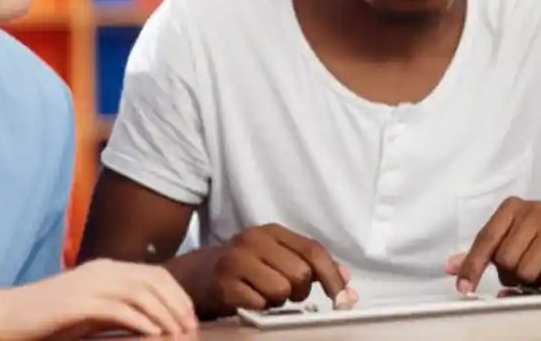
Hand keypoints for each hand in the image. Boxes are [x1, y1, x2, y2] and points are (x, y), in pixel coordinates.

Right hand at [0, 259, 196, 339]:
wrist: (6, 316)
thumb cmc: (48, 318)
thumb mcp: (90, 310)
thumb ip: (118, 309)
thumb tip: (152, 322)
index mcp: (107, 268)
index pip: (156, 273)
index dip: (178, 295)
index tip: (190, 318)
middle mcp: (103, 270)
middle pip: (154, 280)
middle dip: (178, 305)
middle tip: (190, 328)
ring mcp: (90, 284)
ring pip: (142, 293)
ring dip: (165, 314)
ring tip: (177, 334)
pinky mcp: (78, 303)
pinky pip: (119, 309)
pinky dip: (141, 321)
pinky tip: (153, 335)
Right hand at [208, 224, 356, 315]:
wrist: (194, 276)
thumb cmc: (243, 267)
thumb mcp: (276, 256)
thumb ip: (311, 263)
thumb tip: (346, 279)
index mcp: (271, 231)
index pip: (313, 250)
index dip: (332, 277)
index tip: (344, 298)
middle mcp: (254, 240)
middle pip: (300, 273)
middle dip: (299, 291)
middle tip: (284, 292)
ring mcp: (236, 261)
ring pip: (282, 291)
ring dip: (278, 301)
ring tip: (263, 294)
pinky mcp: (224, 285)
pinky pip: (260, 304)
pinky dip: (259, 308)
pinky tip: (248, 300)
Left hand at [446, 198, 540, 293]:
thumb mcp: (510, 240)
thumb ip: (480, 254)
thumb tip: (450, 267)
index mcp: (512, 207)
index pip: (486, 239)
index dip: (473, 266)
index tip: (463, 288)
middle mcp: (534, 210)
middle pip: (506, 260)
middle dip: (512, 273)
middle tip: (524, 268)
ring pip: (527, 271)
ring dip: (532, 280)